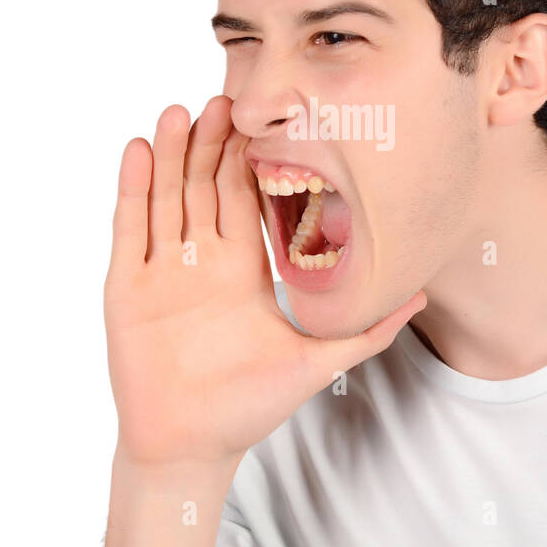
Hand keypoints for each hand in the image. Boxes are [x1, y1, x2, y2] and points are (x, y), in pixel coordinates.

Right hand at [104, 95, 426, 467]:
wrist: (191, 446)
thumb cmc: (249, 407)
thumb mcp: (316, 361)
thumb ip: (368, 331)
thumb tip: (419, 296)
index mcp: (243, 269)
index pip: (245, 199)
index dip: (250, 160)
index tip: (262, 122)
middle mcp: (203, 260)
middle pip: (204, 186)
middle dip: (211, 144)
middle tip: (223, 100)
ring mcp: (163, 269)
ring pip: (167, 196)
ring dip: (170, 154)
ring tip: (177, 111)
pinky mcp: (127, 284)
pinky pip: (130, 227)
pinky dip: (133, 188)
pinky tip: (137, 149)